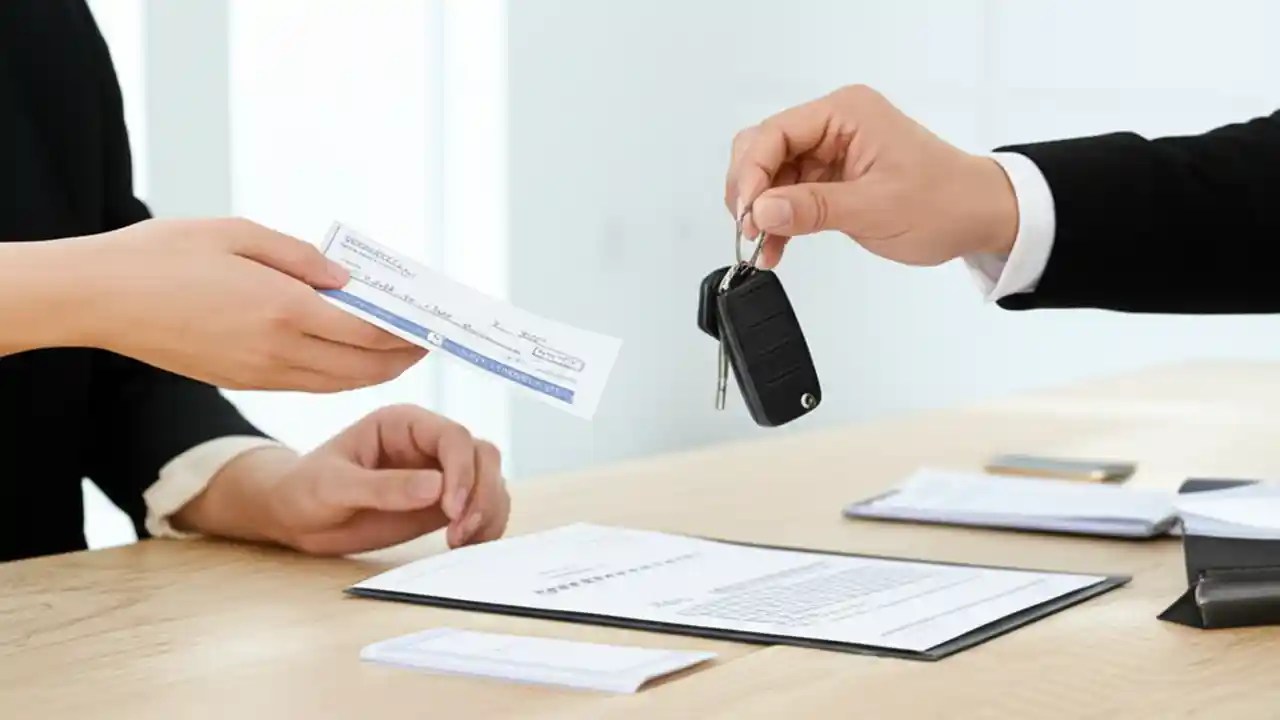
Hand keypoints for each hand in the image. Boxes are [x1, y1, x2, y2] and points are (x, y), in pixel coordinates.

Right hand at [78, 217, 424, 391]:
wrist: (100, 298)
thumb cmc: (164, 253)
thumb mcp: (239, 233)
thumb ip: (301, 258)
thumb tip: (347, 281)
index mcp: (283, 308)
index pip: (366, 331)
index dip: (404, 333)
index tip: (428, 325)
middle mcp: (277, 349)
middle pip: (361, 367)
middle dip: (400, 358)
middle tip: (424, 343)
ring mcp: (259, 372)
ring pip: (336, 383)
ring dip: (373, 372)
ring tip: (396, 355)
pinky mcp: (241, 380)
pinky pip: (306, 384)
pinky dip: (338, 376)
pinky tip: (348, 360)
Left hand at [174, 405, 509, 554]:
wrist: (296, 518)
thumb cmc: (305, 490)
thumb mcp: (334, 487)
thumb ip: (383, 487)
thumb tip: (437, 487)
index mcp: (404, 424)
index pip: (454, 437)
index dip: (461, 471)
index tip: (450, 510)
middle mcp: (429, 444)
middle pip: (482, 455)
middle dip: (481, 493)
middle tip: (460, 532)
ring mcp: (442, 474)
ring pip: (490, 481)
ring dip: (487, 511)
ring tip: (460, 544)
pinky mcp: (445, 504)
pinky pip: (482, 508)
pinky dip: (485, 526)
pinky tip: (464, 546)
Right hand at [724, 85, 1018, 268]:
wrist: (979, 216)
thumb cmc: (945, 201)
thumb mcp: (876, 209)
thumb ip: (813, 208)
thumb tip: (761, 211)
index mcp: (846, 112)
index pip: (775, 133)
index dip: (752, 174)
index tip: (746, 215)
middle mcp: (834, 124)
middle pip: (764, 148)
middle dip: (750, 191)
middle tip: (748, 230)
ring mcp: (831, 150)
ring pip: (772, 175)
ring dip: (762, 211)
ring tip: (761, 248)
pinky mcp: (831, 176)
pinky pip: (789, 194)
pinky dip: (778, 220)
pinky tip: (774, 248)